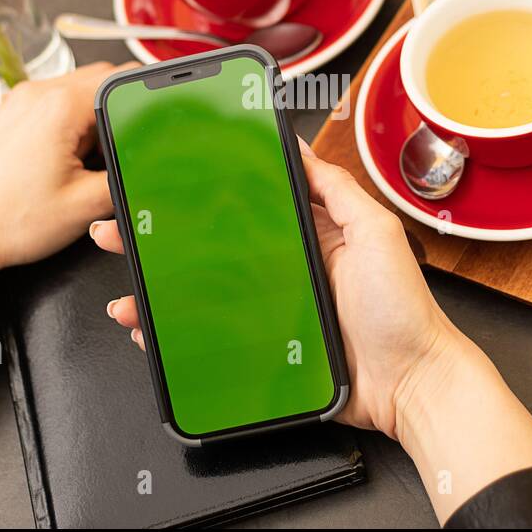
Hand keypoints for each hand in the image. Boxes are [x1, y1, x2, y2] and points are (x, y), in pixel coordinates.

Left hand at [0, 61, 134, 297]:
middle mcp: (30, 96)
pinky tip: (40, 164)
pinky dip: (46, 127)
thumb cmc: (10, 222)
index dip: (137, 100)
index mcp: (59, 107)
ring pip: (59, 94)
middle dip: (107, 112)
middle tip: (104, 154)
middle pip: (89, 80)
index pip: (117, 77)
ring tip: (70, 163)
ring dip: (77, 120)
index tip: (141, 122)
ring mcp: (4, 104)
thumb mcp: (88, 205)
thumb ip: (127, 175)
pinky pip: (29, 109)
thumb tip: (144, 165)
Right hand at [91, 138, 531, 522]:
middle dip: (161, 240)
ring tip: (125, 287)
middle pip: (210, 249)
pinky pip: (211, 339)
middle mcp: (285, 270)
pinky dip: (175, 335)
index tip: (163, 181)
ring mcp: (271, 312)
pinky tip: (148, 330)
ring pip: (201, 295)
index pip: (245, 206)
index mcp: (310, 235)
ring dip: (158, 290)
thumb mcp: (377, 231)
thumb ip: (337, 189)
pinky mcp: (266, 350)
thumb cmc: (403, 310)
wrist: (413, 385)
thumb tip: (298, 146)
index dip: (203, 194)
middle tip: (119, 229)